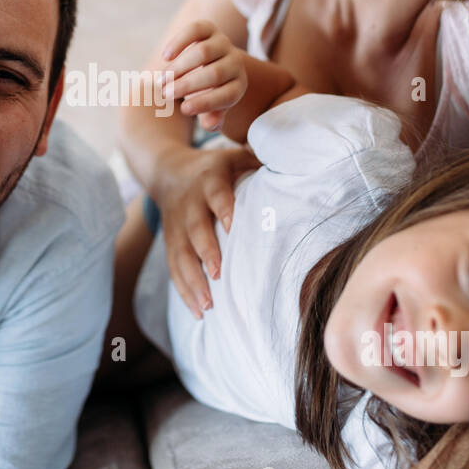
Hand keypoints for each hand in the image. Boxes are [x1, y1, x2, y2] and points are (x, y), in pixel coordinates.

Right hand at [152, 144, 258, 317]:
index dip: (224, 208)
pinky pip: (174, 268)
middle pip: (195, 228)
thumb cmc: (216, 167)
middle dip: (206, 252)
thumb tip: (300, 165)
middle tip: (219, 274)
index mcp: (210, 180)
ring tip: (208, 305)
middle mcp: (190, 203)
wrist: (168, 171)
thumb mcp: (236, 155)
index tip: (233, 226)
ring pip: (181, 255)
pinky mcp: (170, 243)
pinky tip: (198, 312)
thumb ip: (261, 160)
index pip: (216, 194)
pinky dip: (184, 291)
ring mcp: (176, 225)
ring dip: (193, 281)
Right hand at [160, 19, 247, 132]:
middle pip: (214, 74)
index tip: (184, 110)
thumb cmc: (208, 93)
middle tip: (165, 94)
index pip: (228, 95)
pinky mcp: (209, 29)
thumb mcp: (211, 110)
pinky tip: (165, 56)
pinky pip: (196, 30)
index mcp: (238, 85)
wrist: (211, 64)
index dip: (206, 103)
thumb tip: (210, 125)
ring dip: (178, 68)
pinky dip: (179, 42)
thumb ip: (212, 119)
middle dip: (187, 85)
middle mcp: (235, 62)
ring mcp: (223, 43)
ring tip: (161, 81)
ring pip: (203, 53)